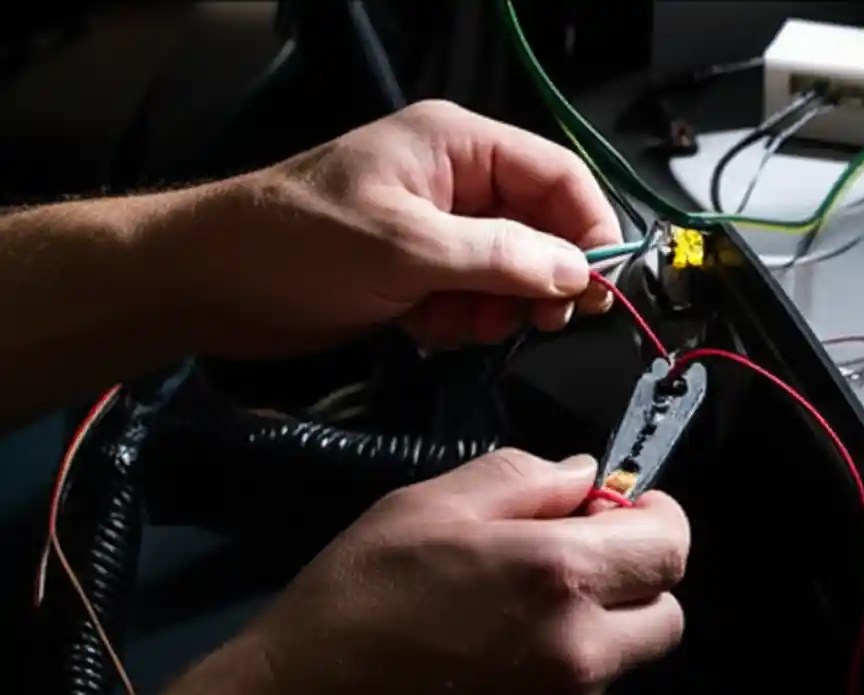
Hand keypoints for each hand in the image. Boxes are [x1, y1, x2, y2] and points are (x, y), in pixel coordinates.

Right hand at [140, 450, 688, 694]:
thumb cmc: (356, 598)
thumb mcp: (429, 505)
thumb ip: (523, 478)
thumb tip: (585, 474)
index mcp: (558, 575)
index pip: (670, 548)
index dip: (659, 521)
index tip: (630, 512)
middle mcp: (579, 652)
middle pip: (665, 614)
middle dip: (634, 582)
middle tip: (573, 564)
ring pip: (624, 664)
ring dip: (595, 635)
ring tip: (515, 622)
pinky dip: (563, 682)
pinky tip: (498, 668)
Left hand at [173, 100, 619, 355]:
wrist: (210, 285)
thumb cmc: (300, 245)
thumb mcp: (408, 247)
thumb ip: (502, 258)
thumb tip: (580, 273)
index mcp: (458, 146)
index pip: (558, 176)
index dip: (590, 229)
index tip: (603, 288)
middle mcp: (456, 182)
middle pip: (541, 230)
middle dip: (539, 280)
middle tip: (534, 322)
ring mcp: (436, 230)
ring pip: (510, 274)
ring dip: (493, 309)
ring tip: (450, 321)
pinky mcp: (417, 273)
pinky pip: (472, 300)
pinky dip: (459, 322)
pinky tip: (421, 328)